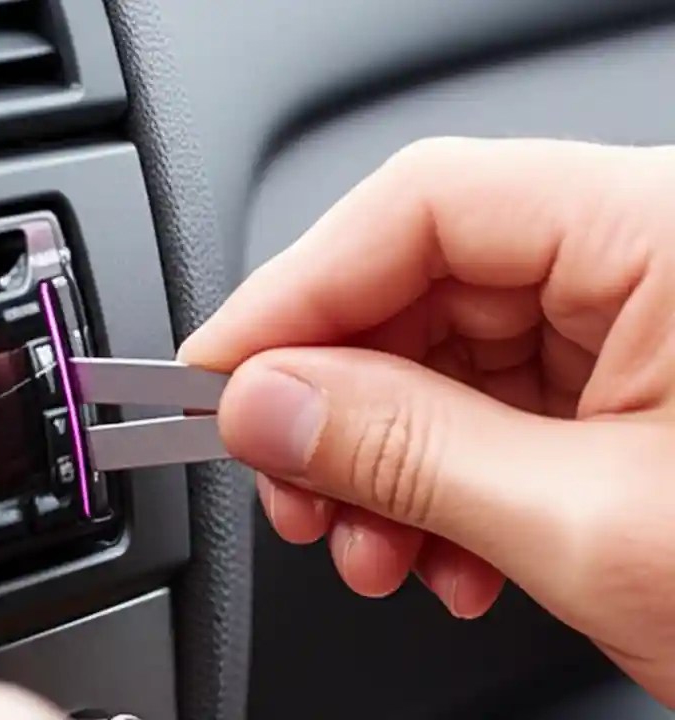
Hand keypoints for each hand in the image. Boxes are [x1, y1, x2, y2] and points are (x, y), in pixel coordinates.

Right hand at [178, 138, 674, 705]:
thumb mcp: (593, 524)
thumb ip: (405, 452)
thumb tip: (261, 405)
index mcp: (669, 231)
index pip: (420, 208)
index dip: (296, 292)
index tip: (218, 375)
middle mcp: (656, 256)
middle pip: (422, 288)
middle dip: (337, 406)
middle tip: (291, 492)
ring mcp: (649, 324)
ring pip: (448, 360)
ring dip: (385, 465)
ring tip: (376, 551)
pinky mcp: (641, 390)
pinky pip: (494, 412)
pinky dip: (444, 490)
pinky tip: (444, 555)